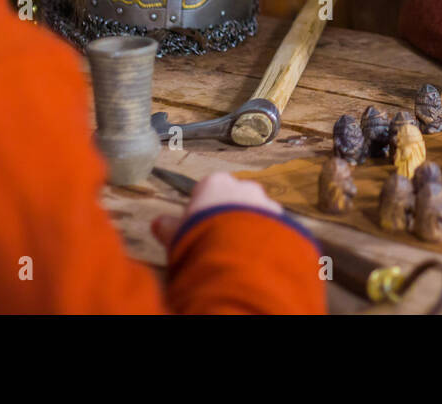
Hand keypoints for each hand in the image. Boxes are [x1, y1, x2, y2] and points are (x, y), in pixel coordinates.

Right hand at [151, 171, 281, 246]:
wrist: (239, 251)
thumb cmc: (200, 236)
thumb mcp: (176, 234)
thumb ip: (168, 227)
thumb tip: (158, 223)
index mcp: (215, 183)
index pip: (208, 190)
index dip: (203, 210)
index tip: (200, 227)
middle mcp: (244, 187)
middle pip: (235, 199)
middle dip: (230, 216)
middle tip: (220, 241)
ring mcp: (266, 203)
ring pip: (257, 213)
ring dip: (250, 228)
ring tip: (240, 253)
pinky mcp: (283, 222)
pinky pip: (273, 229)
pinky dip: (266, 240)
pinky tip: (256, 256)